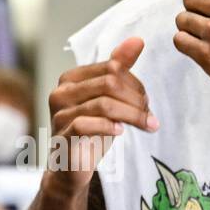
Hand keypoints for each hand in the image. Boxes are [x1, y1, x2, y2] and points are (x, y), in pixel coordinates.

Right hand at [46, 37, 157, 195]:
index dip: (135, 84)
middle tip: (150, 116)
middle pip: (109, 83)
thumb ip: (119, 69)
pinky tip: (120, 132)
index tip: (147, 102)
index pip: (111, 68)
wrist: (70, 168)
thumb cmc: (91, 131)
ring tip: (146, 125)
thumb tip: (137, 40)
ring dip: (132, 115)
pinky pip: (86, 124)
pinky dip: (108, 127)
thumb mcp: (108, 98)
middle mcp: (61, 91)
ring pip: (103, 104)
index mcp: (71, 78)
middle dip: (136, 99)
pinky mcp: (62, 135)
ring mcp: (59, 114)